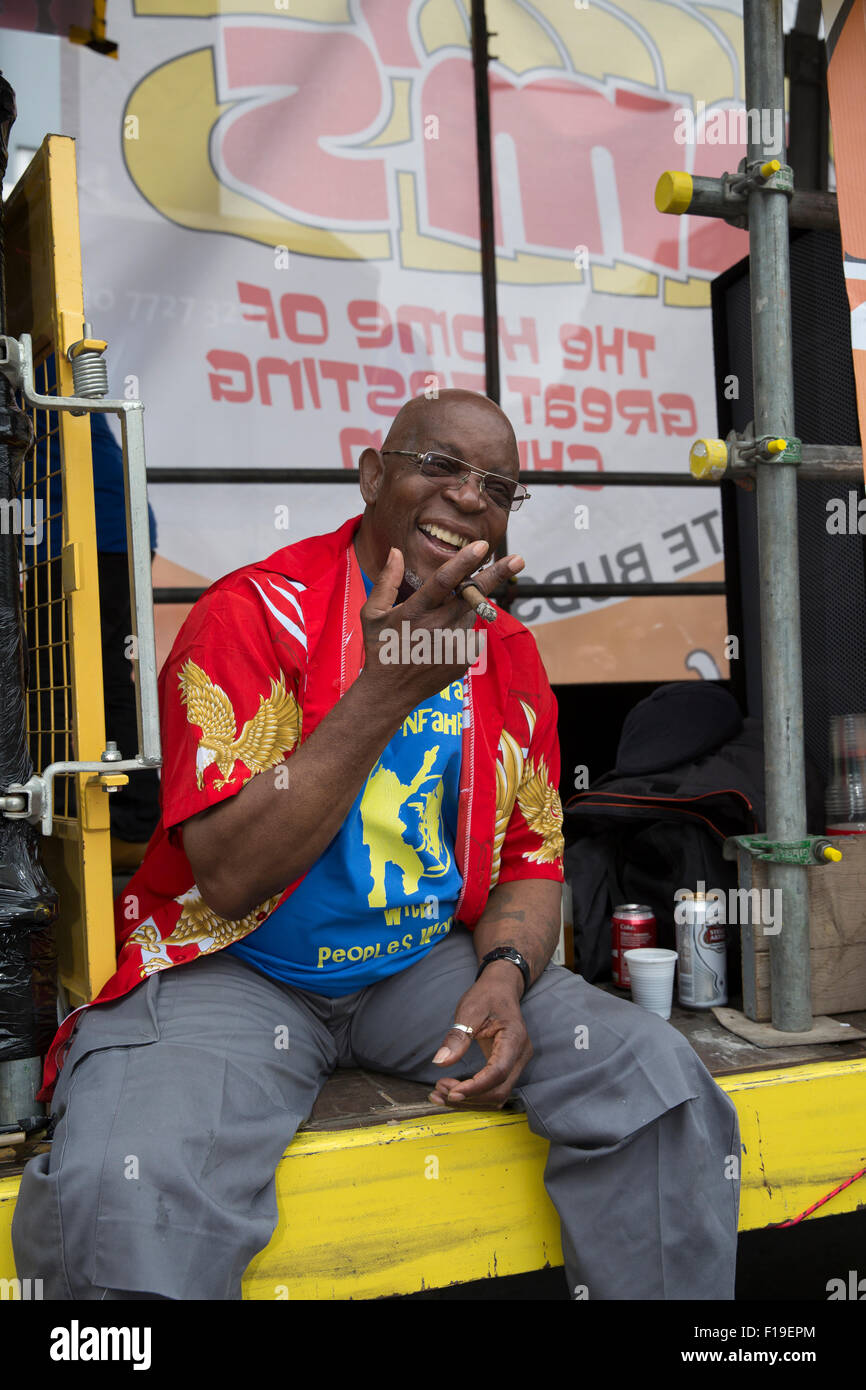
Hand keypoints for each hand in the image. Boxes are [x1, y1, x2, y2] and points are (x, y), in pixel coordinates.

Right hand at [359, 544, 523, 708]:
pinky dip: (464, 630)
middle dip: (497, 574)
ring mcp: (453, 644)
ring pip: (471, 613)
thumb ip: (387, 582)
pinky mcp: (464, 658)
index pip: (444, 581)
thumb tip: (396, 551)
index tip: (481, 546)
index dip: (464, 562)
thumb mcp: (372, 614)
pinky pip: (473, 634)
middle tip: (518, 560)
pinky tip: (441, 642)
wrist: (390, 692)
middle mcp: (438, 626)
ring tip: (437, 625)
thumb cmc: (380, 648)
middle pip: (472, 594)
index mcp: (415, 611)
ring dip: (465, 608)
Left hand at [427, 971, 532, 1109]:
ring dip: (470, 1100)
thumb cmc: (487, 996)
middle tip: (440, 1091)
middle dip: (470, 1097)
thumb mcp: (469, 1010)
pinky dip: (474, 1095)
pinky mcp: (507, 1067)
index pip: (499, 1072)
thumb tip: (440, 1062)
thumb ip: (457, 1037)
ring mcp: (516, 1063)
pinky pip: (493, 1088)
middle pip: (500, 1090)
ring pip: (498, 1095)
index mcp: (514, 1038)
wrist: (501, 989)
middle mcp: (520, 1055)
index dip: (476, 1087)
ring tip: (441, 1093)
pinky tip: (452, 1091)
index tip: (451, 1092)